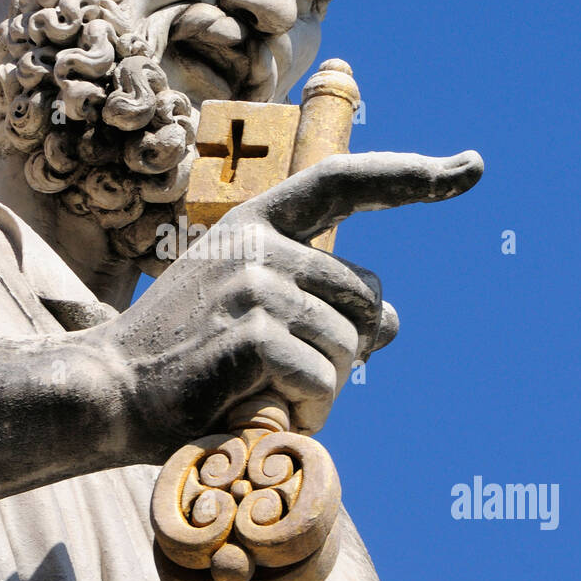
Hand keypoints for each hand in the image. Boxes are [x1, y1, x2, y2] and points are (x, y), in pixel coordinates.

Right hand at [99, 149, 482, 453]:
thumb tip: (395, 321)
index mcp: (255, 224)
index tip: (471, 168)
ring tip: (266, 396)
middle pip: (367, 295)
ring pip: (350, 344)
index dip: (411, 176)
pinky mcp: (251, 333)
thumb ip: (320, 307)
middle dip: (349, 349)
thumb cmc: (186, 359)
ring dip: (325, 388)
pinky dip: (306, 410)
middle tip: (291, 379)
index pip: (343, 182)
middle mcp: (257, 243)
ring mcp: (253, 283)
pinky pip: (322, 379)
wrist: (109, 393)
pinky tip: (261, 413)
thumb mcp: (252, 316)